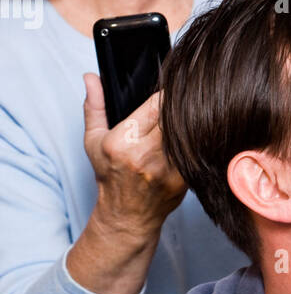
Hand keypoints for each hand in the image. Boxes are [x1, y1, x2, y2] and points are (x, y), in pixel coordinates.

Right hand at [82, 74, 185, 237]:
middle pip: (176, 117)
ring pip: (190, 133)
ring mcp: (167, 169)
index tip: (172, 92)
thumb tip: (91, 77)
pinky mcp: (184, 179)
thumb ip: (95, 106)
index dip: (168, 95)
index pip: (157, 105)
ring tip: (196, 117)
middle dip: (182, 107)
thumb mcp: (94, 140)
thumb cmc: (110, 175)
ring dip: (193, 123)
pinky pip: (196, 150)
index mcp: (123, 142)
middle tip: (187, 102)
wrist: (127, 216)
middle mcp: (145, 155)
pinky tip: (196, 137)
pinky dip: (197, 141)